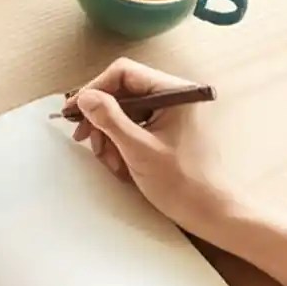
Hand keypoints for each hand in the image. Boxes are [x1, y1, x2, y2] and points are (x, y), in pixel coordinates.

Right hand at [64, 58, 237, 237]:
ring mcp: (173, 113)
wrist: (212, 212)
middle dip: (102, 118)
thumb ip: (110, 119)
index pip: (124, 73)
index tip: (75, 111)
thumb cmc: (183, 183)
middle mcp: (176, 96)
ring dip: (110, 135)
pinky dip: (122, 143)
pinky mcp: (170, 129)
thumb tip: (84, 97)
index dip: (95, 89)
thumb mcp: (139, 149)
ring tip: (110, 161)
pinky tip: (120, 164)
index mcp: (176, 92)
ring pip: (127, 112)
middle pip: (124, 92)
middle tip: (85, 140)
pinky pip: (137, 126)